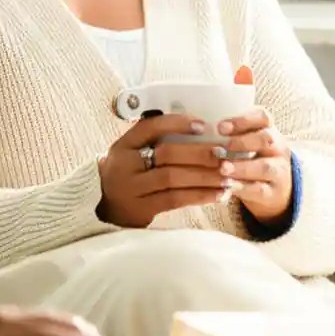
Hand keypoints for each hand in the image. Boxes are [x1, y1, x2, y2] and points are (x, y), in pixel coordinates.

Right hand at [97, 114, 233, 226]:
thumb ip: (152, 141)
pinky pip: (175, 200)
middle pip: (166, 154)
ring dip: (204, 176)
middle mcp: (125, 165)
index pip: (149, 127)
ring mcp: (132, 188)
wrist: (107, 211)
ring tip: (227, 176)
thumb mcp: (131, 155)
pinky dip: (199, 195)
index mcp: (123, 145)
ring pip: (173, 178)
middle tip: (224, 153)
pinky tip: (217, 194)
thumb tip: (196, 127)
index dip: (176, 124)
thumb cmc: (128, 177)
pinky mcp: (142, 209)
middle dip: (199, 153)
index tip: (202, 125)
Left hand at [218, 107, 292, 225]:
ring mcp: (278, 171)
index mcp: (267, 129)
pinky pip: (260, 189)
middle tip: (219, 148)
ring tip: (222, 168)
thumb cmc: (249, 156)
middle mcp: (276, 148)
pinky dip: (243, 187)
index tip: (220, 126)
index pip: (262, 117)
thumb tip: (191, 126)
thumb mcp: (243, 140)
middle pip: (266, 139)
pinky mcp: (273, 192)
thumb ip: (225, 133)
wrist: (275, 186)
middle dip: (242, 142)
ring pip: (265, 167)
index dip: (242, 120)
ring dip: (241, 168)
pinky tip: (227, 186)